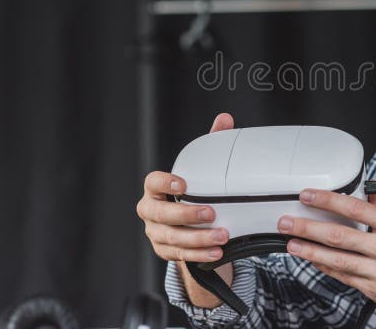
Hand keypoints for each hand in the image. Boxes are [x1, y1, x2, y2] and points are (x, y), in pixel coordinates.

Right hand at [136, 113, 234, 262]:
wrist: (184, 221)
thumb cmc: (191, 190)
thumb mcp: (199, 167)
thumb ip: (210, 144)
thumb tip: (224, 119)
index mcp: (155, 188)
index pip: (152, 182)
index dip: (165, 183)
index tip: (183, 184)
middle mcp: (151, 210)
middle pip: (162, 214)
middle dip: (187, 215)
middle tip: (211, 213)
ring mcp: (156, 232)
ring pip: (173, 238)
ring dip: (198, 239)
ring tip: (222, 236)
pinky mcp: (164, 250)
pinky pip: (181, 255)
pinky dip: (200, 254)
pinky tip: (217, 252)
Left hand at [276, 189, 375, 317]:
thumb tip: (369, 193)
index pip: (355, 208)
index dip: (328, 200)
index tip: (309, 195)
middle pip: (339, 235)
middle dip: (308, 227)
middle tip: (287, 222)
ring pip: (337, 260)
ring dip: (310, 250)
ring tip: (291, 243)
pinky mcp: (375, 290)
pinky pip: (345, 277)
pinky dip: (326, 267)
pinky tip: (312, 259)